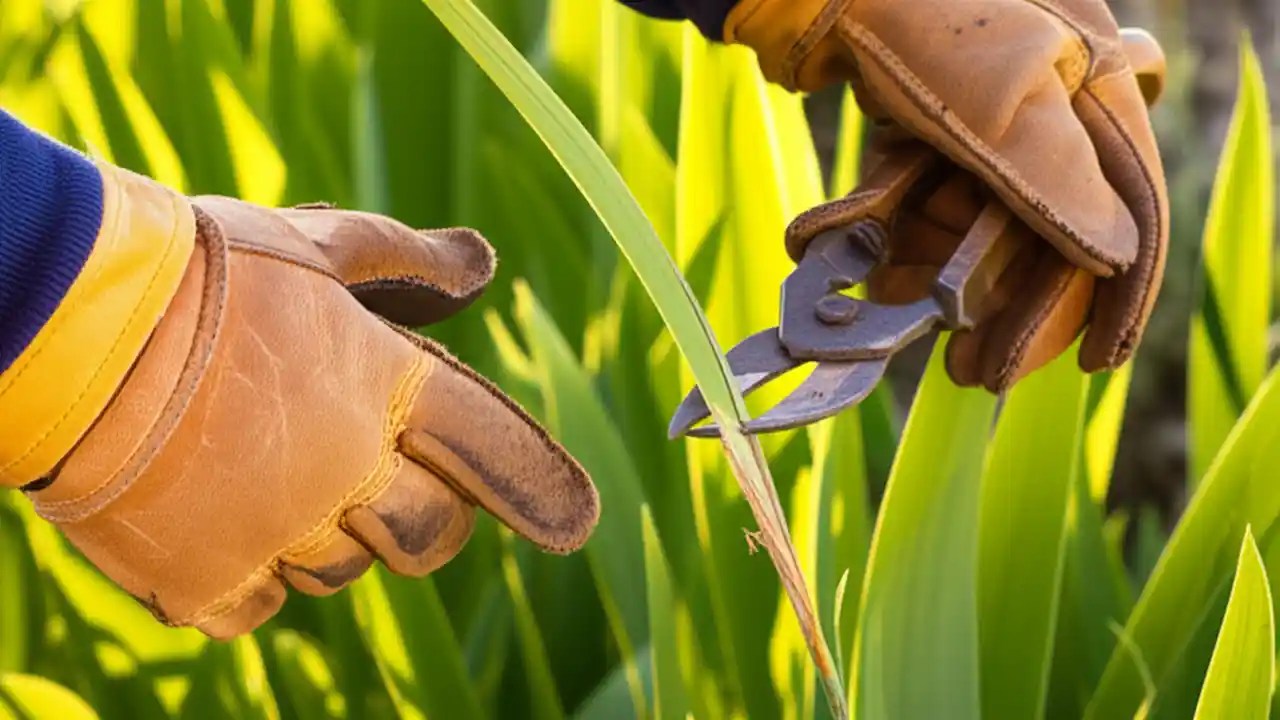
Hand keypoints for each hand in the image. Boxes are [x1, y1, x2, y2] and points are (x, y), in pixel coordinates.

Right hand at [15, 165, 597, 638]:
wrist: (64, 324)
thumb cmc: (198, 271)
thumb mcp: (314, 244)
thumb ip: (407, 261)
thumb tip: (481, 264)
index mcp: (387, 387)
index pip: (493, 447)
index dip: (541, 485)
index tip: (574, 522)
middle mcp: (349, 473)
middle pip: (431, 536)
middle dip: (427, 517)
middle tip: (383, 481)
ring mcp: (278, 534)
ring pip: (343, 572)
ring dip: (328, 537)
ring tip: (264, 474)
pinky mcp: (205, 579)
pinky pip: (260, 607)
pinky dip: (251, 576)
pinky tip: (216, 520)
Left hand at [729, 0, 1168, 379]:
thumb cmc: (921, 13)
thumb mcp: (1002, 98)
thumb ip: (1057, 177)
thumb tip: (1115, 258)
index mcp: (1094, 94)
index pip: (1127, 211)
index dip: (1113, 296)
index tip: (1088, 365)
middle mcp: (1048, 109)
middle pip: (1044, 232)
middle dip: (1003, 304)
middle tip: (968, 372)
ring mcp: (980, 118)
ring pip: (975, 225)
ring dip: (934, 273)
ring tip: (894, 311)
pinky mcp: (921, 126)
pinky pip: (917, 198)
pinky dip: (888, 229)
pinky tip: (849, 260)